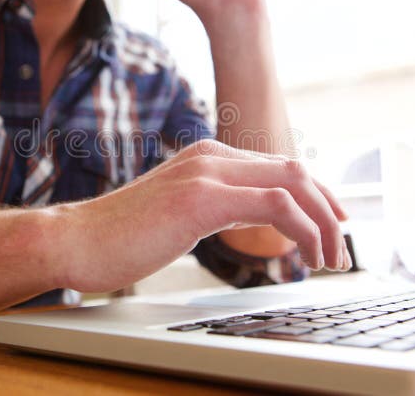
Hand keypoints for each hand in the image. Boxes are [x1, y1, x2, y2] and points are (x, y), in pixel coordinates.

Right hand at [52, 140, 350, 292]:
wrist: (74, 241)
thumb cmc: (121, 237)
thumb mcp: (179, 214)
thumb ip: (215, 207)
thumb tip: (249, 219)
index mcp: (207, 157)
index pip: (278, 168)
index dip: (315, 195)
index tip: (333, 222)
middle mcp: (211, 156)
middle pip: (295, 170)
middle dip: (328, 208)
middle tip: (340, 244)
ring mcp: (206, 173)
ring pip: (293, 184)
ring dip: (322, 223)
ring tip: (328, 259)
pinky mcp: (201, 198)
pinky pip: (275, 205)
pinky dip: (303, 228)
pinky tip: (306, 254)